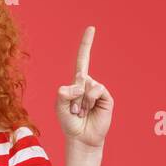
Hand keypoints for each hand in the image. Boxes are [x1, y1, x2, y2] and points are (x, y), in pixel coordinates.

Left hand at [55, 26, 113, 148]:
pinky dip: (89, 101)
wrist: (81, 137)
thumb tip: (79, 83)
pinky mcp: (106, 98)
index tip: (92, 28)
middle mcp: (88, 83)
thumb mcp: (59, 106)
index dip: (87, 44)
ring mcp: (98, 90)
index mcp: (77, 82)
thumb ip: (63, 93)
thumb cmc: (69, 122)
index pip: (83, 59)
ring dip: (80, 102)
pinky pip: (96, 90)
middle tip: (74, 111)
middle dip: (73, 95)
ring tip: (81, 112)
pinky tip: (89, 111)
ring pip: (87, 85)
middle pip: (80, 76)